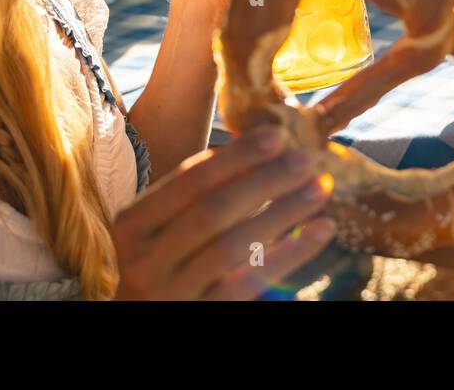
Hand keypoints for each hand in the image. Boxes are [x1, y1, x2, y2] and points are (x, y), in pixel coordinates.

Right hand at [111, 127, 334, 299]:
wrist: (141, 318)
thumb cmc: (163, 263)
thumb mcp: (166, 226)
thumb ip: (201, 194)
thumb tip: (261, 148)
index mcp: (132, 224)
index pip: (190, 180)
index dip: (236, 156)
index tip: (277, 136)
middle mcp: (145, 258)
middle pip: (213, 210)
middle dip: (264, 180)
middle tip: (305, 159)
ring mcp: (170, 291)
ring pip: (233, 245)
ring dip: (283, 212)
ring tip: (319, 188)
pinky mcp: (200, 315)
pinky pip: (250, 281)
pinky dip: (290, 253)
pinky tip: (321, 230)